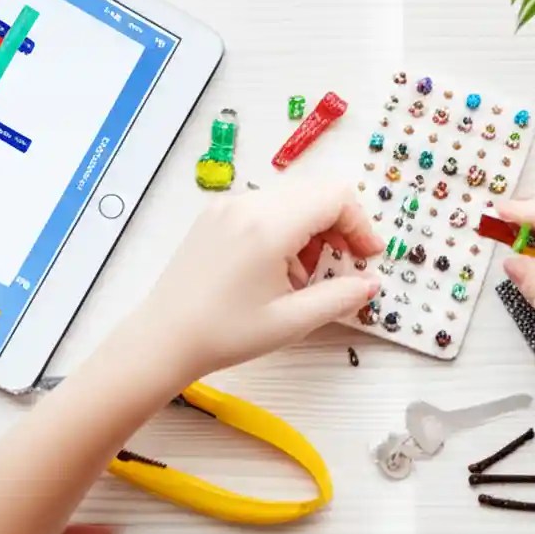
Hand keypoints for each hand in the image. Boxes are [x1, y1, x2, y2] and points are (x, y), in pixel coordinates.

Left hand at [132, 182, 382, 387]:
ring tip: (302, 278)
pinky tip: (277, 270)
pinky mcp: (215, 216)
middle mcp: (247, 205)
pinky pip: (266, 208)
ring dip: (312, 230)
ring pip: (292, 200)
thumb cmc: (224, 334)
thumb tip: (371, 282)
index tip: (366, 257)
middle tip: (343, 266)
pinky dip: (285, 230)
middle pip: (315, 193)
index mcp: (268, 226)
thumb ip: (340, 297)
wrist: (163, 340)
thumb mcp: (291, 321)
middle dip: (339, 227)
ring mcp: (228, 207)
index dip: (360, 225)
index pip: (335, 197)